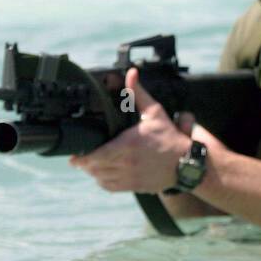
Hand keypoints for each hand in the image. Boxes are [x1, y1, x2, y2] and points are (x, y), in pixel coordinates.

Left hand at [69, 67, 200, 194]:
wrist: (186, 164)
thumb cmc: (169, 138)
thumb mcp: (155, 112)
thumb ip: (138, 93)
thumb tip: (131, 73)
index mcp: (127, 144)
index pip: (95, 156)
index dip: (80, 158)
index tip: (74, 155)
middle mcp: (126, 163)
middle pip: (94, 168)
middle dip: (84, 164)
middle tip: (80, 157)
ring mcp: (129, 177)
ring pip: (100, 178)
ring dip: (93, 172)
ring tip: (91, 165)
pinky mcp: (134, 186)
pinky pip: (110, 187)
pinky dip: (103, 181)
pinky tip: (103, 174)